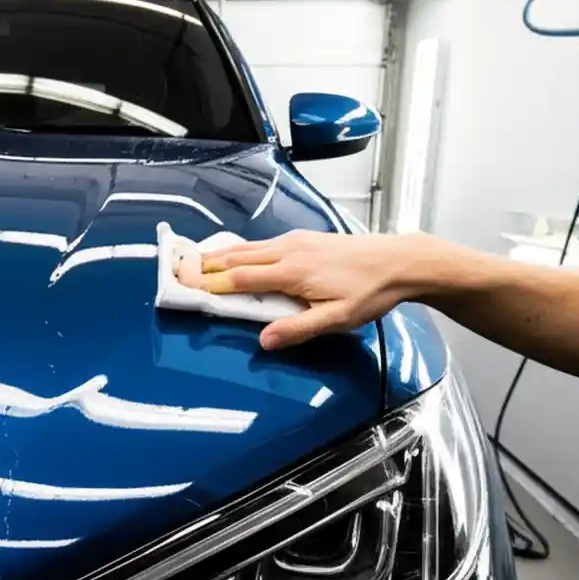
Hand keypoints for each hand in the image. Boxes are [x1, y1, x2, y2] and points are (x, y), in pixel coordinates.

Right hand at [176, 231, 446, 349]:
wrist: (399, 261)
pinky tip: (236, 254)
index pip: (241, 279)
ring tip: (197, 260)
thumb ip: (298, 329)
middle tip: (178, 269)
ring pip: (248, 248)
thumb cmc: (370, 293)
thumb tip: (264, 341)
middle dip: (207, 265)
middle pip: (237, 258)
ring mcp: (296, 241)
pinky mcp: (304, 238)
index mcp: (292, 272)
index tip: (187, 286)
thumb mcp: (336, 319)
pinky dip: (241, 250)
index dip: (211, 283)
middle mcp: (288, 251)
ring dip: (221, 255)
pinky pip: (262, 243)